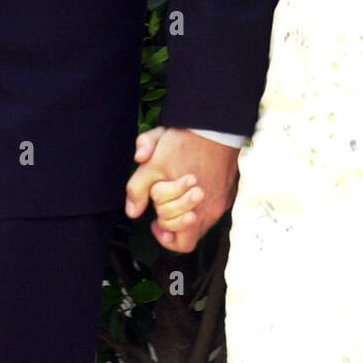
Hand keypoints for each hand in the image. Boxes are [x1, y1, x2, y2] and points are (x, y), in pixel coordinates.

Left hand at [125, 127, 237, 252]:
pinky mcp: (229, 194)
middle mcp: (209, 210)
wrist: (216, 125)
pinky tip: (190, 191)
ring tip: (175, 200)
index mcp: (190, 206)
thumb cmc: (183, 143)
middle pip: (189, 237)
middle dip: (172, 223)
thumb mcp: (152, 162)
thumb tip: (132, 212)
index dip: (161, 229)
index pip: (176, 237)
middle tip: (163, 209)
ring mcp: (221, 203)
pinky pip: (213, 211)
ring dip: (186, 216)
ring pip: (202, 225)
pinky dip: (200, 207)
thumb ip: (138, 189)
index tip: (154, 221)